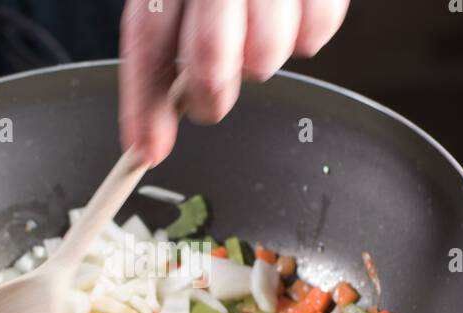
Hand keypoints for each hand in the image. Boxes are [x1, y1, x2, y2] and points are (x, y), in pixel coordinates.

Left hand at [120, 0, 348, 164]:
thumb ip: (163, 49)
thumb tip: (148, 137)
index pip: (148, 38)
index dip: (144, 102)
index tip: (145, 150)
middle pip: (210, 54)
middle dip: (208, 93)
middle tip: (206, 101)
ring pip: (267, 56)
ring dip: (260, 62)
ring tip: (254, 33)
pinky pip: (318, 33)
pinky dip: (306, 36)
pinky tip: (290, 13)